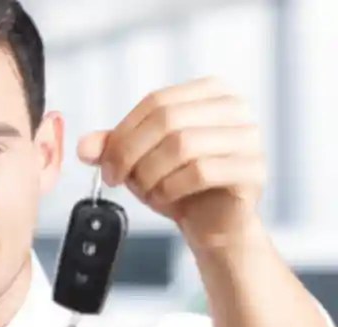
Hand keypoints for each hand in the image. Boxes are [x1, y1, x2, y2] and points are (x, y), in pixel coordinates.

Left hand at [77, 77, 267, 250]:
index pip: (155, 101)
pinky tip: (165, 198)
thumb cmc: (178, 184)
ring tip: (145, 191)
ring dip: (151, 173)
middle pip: (168, 120)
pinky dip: (172, 188)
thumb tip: (84, 146)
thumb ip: (113, 146)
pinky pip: (202, 171)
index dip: (122, 133)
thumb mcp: (139, 160)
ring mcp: (249, 136)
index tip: (105, 164)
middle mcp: (234, 107)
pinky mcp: (254, 168)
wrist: (213, 222)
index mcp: (209, 92)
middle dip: (131, 153)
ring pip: (184, 144)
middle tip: (116, 179)